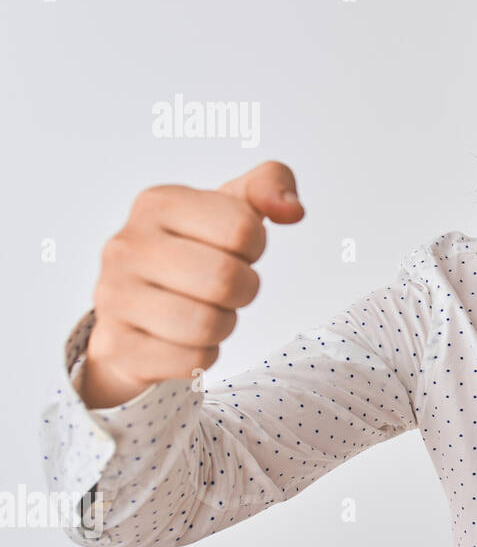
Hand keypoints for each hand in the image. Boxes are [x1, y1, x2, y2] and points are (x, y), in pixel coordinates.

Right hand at [78, 161, 303, 408]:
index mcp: (158, 203)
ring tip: (206, 311)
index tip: (235, 249)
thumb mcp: (232, 208)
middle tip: (228, 288)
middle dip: (243, 289)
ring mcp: (114, 296)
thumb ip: (271, 186)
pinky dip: (202, 354)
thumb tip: (292, 210)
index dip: (254, 246)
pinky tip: (183, 339)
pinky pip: (190, 360)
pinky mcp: (115, 346)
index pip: (243, 228)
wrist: (135, 310)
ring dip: (223, 324)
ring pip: (206, 325)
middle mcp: (126, 246)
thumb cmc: (192, 252)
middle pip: (226, 279)